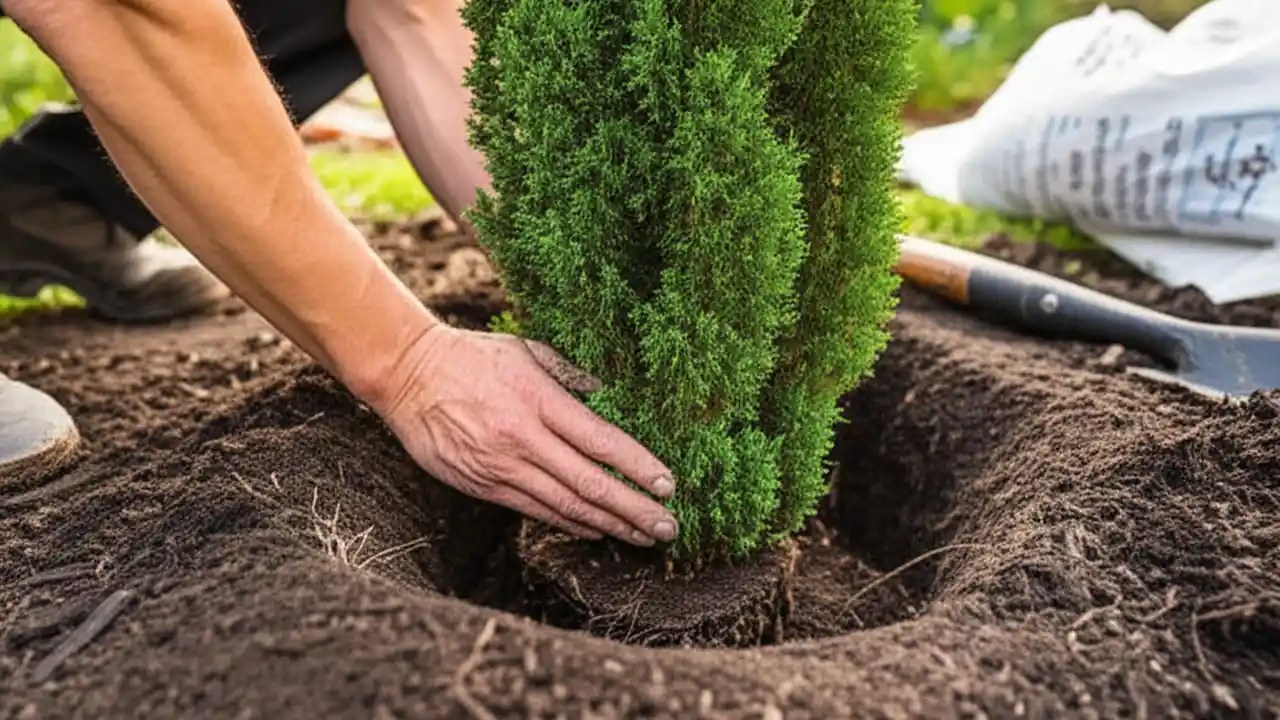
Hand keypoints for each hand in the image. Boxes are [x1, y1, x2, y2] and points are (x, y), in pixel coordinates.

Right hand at [371, 324, 677, 546]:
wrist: (407, 375)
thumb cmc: (473, 356)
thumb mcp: (527, 349)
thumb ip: (570, 375)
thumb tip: (610, 400)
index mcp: (538, 400)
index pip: (600, 441)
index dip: (638, 467)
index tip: (669, 485)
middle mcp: (522, 440)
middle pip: (589, 485)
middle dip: (634, 510)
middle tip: (668, 528)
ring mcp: (500, 467)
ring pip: (565, 507)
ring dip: (609, 525)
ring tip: (642, 537)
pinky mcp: (481, 485)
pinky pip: (534, 511)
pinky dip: (570, 523)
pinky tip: (597, 531)